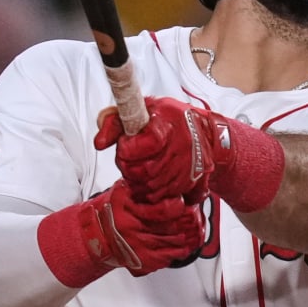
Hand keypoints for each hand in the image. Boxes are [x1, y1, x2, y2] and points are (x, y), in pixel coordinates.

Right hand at [38, 179, 203, 284]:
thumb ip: (142, 185)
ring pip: (173, 243)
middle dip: (187, 222)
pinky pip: (167, 257)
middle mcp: (131, 228)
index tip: (184, 204)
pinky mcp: (140, 260)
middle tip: (194, 216)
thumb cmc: (113, 210)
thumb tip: (167, 173)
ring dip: (187, 236)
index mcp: (128, 207)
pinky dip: (179, 251)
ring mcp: (136, 246)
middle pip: (172, 227)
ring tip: (193, 229)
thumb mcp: (124, 190)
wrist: (95, 234)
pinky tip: (184, 245)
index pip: (163, 210)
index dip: (178, 207)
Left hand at [96, 97, 224, 201]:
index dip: (129, 148)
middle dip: (129, 167)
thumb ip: (116, 122)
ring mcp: (187, 169)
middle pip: (144, 171)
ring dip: (139, 182)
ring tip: (140, 167)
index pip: (148, 143)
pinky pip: (164, 197)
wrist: (206, 132)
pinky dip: (152, 192)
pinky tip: (151, 180)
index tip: (125, 144)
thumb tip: (100, 143)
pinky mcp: (191, 184)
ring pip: (152, 188)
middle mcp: (181, 148)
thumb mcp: (143, 109)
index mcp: (168, 126)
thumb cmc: (171, 119)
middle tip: (129, 158)